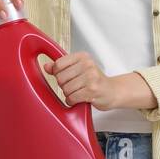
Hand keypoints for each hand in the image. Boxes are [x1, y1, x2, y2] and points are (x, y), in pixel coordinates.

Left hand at [43, 52, 157, 110]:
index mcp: (83, 57)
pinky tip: (79, 99)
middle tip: (74, 86)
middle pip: (60, 78)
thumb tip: (46, 66)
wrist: (113, 91)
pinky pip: (71, 98)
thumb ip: (61, 67)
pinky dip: (72, 101)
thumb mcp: (79, 69)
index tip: (66, 76)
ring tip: (78, 92)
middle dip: (64, 85)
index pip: (58, 64)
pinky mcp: (92, 90)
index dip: (58, 73)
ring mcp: (91, 77)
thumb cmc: (95, 80)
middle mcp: (87, 65)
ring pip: (65, 89)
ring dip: (69, 94)